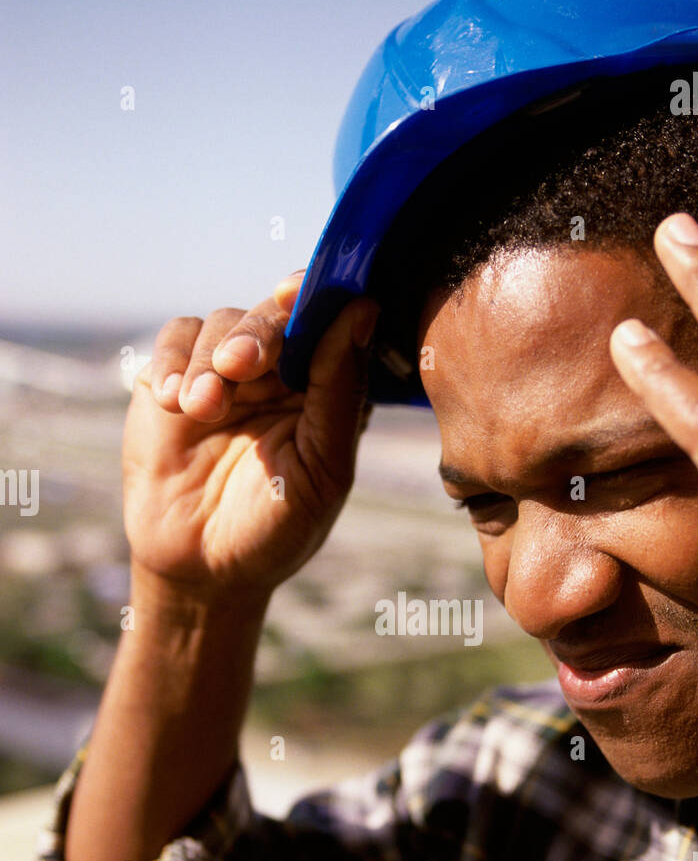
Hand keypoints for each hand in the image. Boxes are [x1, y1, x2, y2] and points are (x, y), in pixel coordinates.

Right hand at [123, 272, 379, 601]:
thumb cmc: (276, 527)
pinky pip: (174, 341)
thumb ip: (339, 390)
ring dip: (209, 360)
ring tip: (201, 408)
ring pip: (219, 323)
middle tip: (240, 365)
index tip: (298, 292)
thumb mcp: (321, 467)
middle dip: (256, 332)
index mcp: (325, 389)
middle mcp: (277, 372)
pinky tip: (176, 403)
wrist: (204, 569)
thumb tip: (362, 309)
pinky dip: (172, 363)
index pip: (330, 323)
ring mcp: (223, 373)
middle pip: (272, 314)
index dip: (318, 296)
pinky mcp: (172, 379)